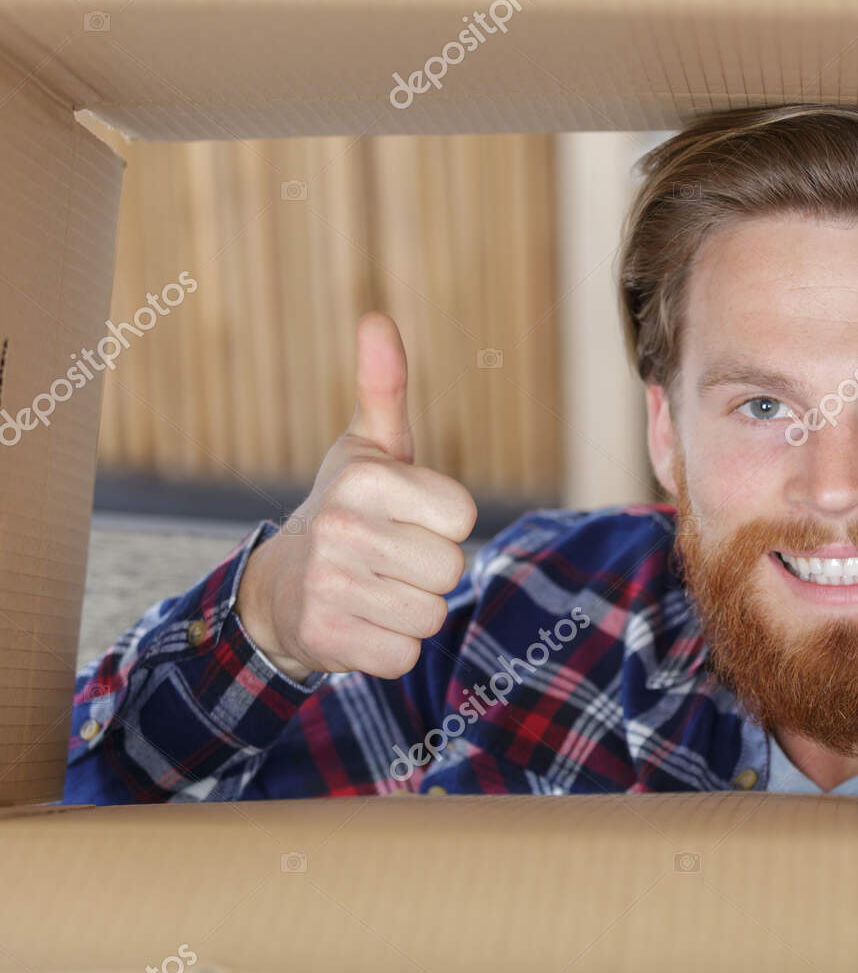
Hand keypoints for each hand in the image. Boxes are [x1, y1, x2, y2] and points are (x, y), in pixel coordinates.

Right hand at [236, 312, 477, 680]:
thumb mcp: (368, 447)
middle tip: (388, 560)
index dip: (442, 524)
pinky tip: (360, 623)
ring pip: (430, 614)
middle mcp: (341, 527)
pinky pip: (404, 655)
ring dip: (411, 610)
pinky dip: (390, 648)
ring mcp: (329, 584)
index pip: (462, 516)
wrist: (280, 589)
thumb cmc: (346, 510)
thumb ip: (385, 386)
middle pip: (451, 569)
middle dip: (429, 571)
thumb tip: (376, 318)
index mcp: (365, 477)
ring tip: (373, 590)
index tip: (405, 520)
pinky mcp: (326, 638)